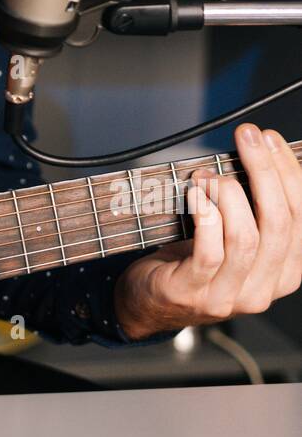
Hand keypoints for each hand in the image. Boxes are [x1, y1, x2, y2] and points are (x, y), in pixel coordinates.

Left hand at [113, 124, 301, 339]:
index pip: (300, 217)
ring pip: (245, 238)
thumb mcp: (233, 236)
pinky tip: (195, 193)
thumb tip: (258, 151)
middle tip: (247, 136)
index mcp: (284, 273)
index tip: (270, 138)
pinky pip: (209, 252)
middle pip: (278, 223)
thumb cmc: (193, 259)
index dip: (288, 173)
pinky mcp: (194, 294)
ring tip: (208, 173)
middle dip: (264, 171)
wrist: (150, 300)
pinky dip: (204, 215)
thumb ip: (251, 207)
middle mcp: (263, 290)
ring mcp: (229, 297)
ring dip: (228, 193)